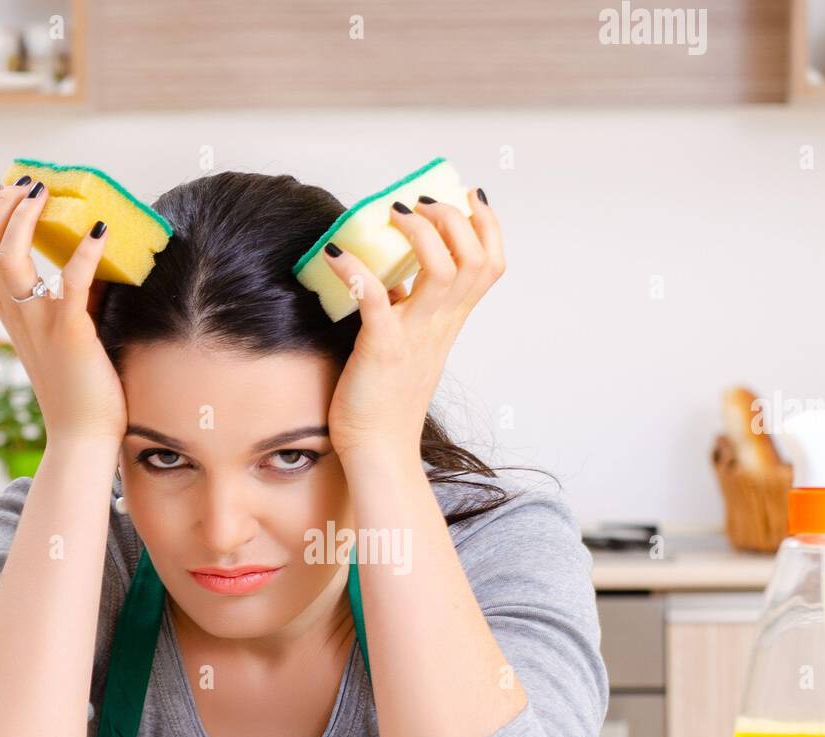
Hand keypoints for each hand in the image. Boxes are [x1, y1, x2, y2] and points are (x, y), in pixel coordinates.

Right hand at [0, 178, 123, 446]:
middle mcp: (14, 313)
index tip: (3, 190)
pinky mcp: (69, 332)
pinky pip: (70, 283)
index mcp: (8, 312)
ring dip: (24, 217)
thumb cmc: (80, 389)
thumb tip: (91, 263)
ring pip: (8, 256)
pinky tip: (100, 231)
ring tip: (46, 193)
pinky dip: (84, 252)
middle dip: (1, 205)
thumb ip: (71, 299)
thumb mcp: (63, 335)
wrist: (83, 437)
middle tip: (29, 183)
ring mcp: (37, 322)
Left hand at [320, 187, 503, 461]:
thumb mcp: (407, 345)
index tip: (470, 196)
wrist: (379, 450)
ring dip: (420, 233)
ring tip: (394, 214)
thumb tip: (392, 279)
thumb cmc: (386, 400)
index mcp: (449, 321)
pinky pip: (376, 299)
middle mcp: (440, 325)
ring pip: (444, 271)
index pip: (490, 264)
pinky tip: (334, 255)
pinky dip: (355, 271)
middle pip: (475, 259)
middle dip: (453, 217)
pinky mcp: (383, 349)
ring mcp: (415, 336)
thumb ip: (407, 310)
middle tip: (420, 203)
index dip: (488, 224)